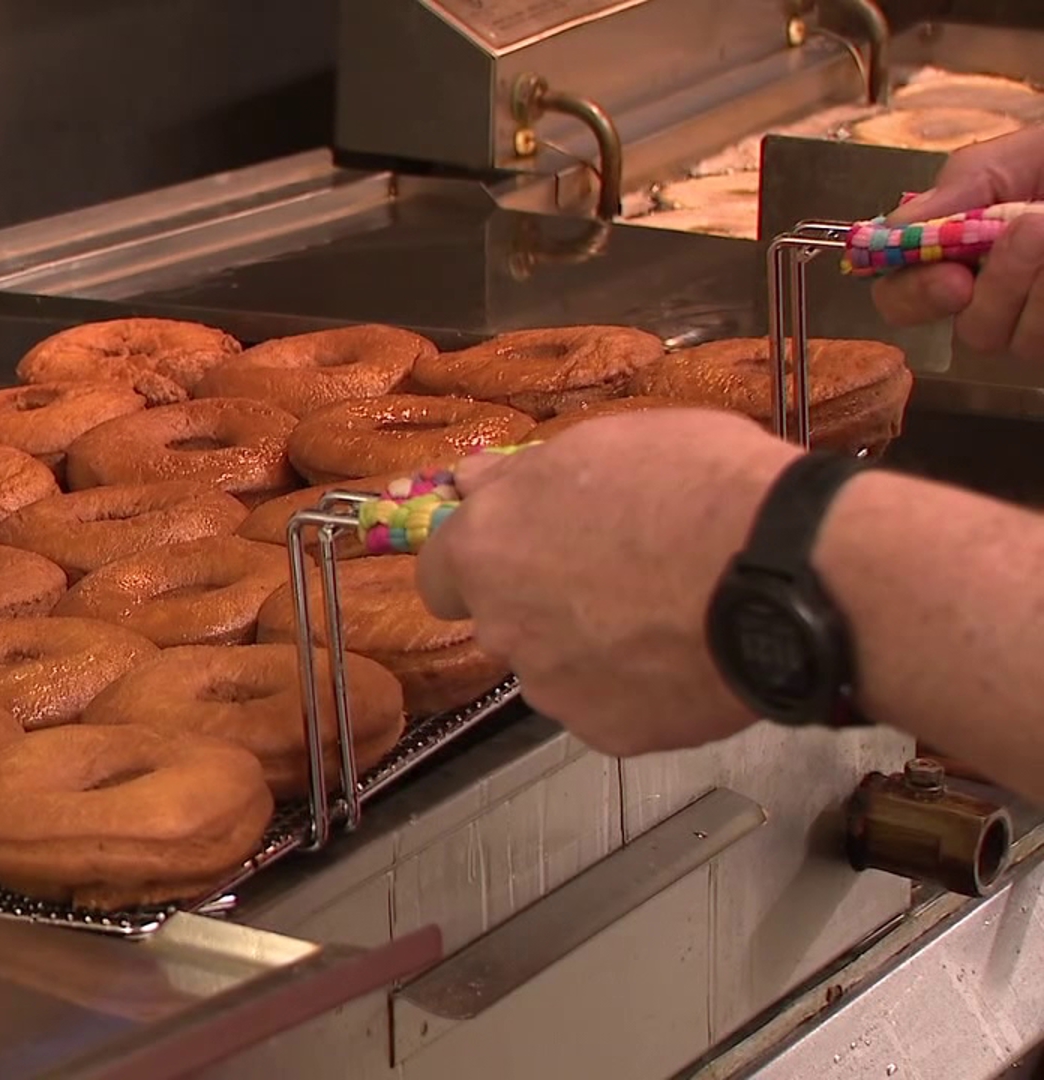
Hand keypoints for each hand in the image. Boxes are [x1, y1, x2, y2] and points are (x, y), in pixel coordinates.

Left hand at [415, 410, 797, 757]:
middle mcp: (502, 626)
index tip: (517, 548)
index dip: (477, 559)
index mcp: (485, 549)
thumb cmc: (697, 487)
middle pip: (502, 619)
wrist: (784, 574)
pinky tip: (685, 653)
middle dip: (540, 601)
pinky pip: (608, 705)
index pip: (438, 571)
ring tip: (663, 613)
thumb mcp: (601, 443)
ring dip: (588, 645)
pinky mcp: (607, 732)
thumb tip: (474, 484)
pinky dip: (637, 686)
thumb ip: (522, 476)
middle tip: (612, 574)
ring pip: (554, 666)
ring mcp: (552, 687)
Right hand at [872, 125, 1043, 360]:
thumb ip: (957, 188)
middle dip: (1003, 285)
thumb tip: (892, 229)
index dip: (915, 295)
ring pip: (1024, 340)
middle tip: (1035, 232)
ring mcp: (1040, 325)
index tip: (953, 278)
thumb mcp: (1016, 155)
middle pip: (973, 330)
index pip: (903, 298)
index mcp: (961, 255)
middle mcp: (996, 299)